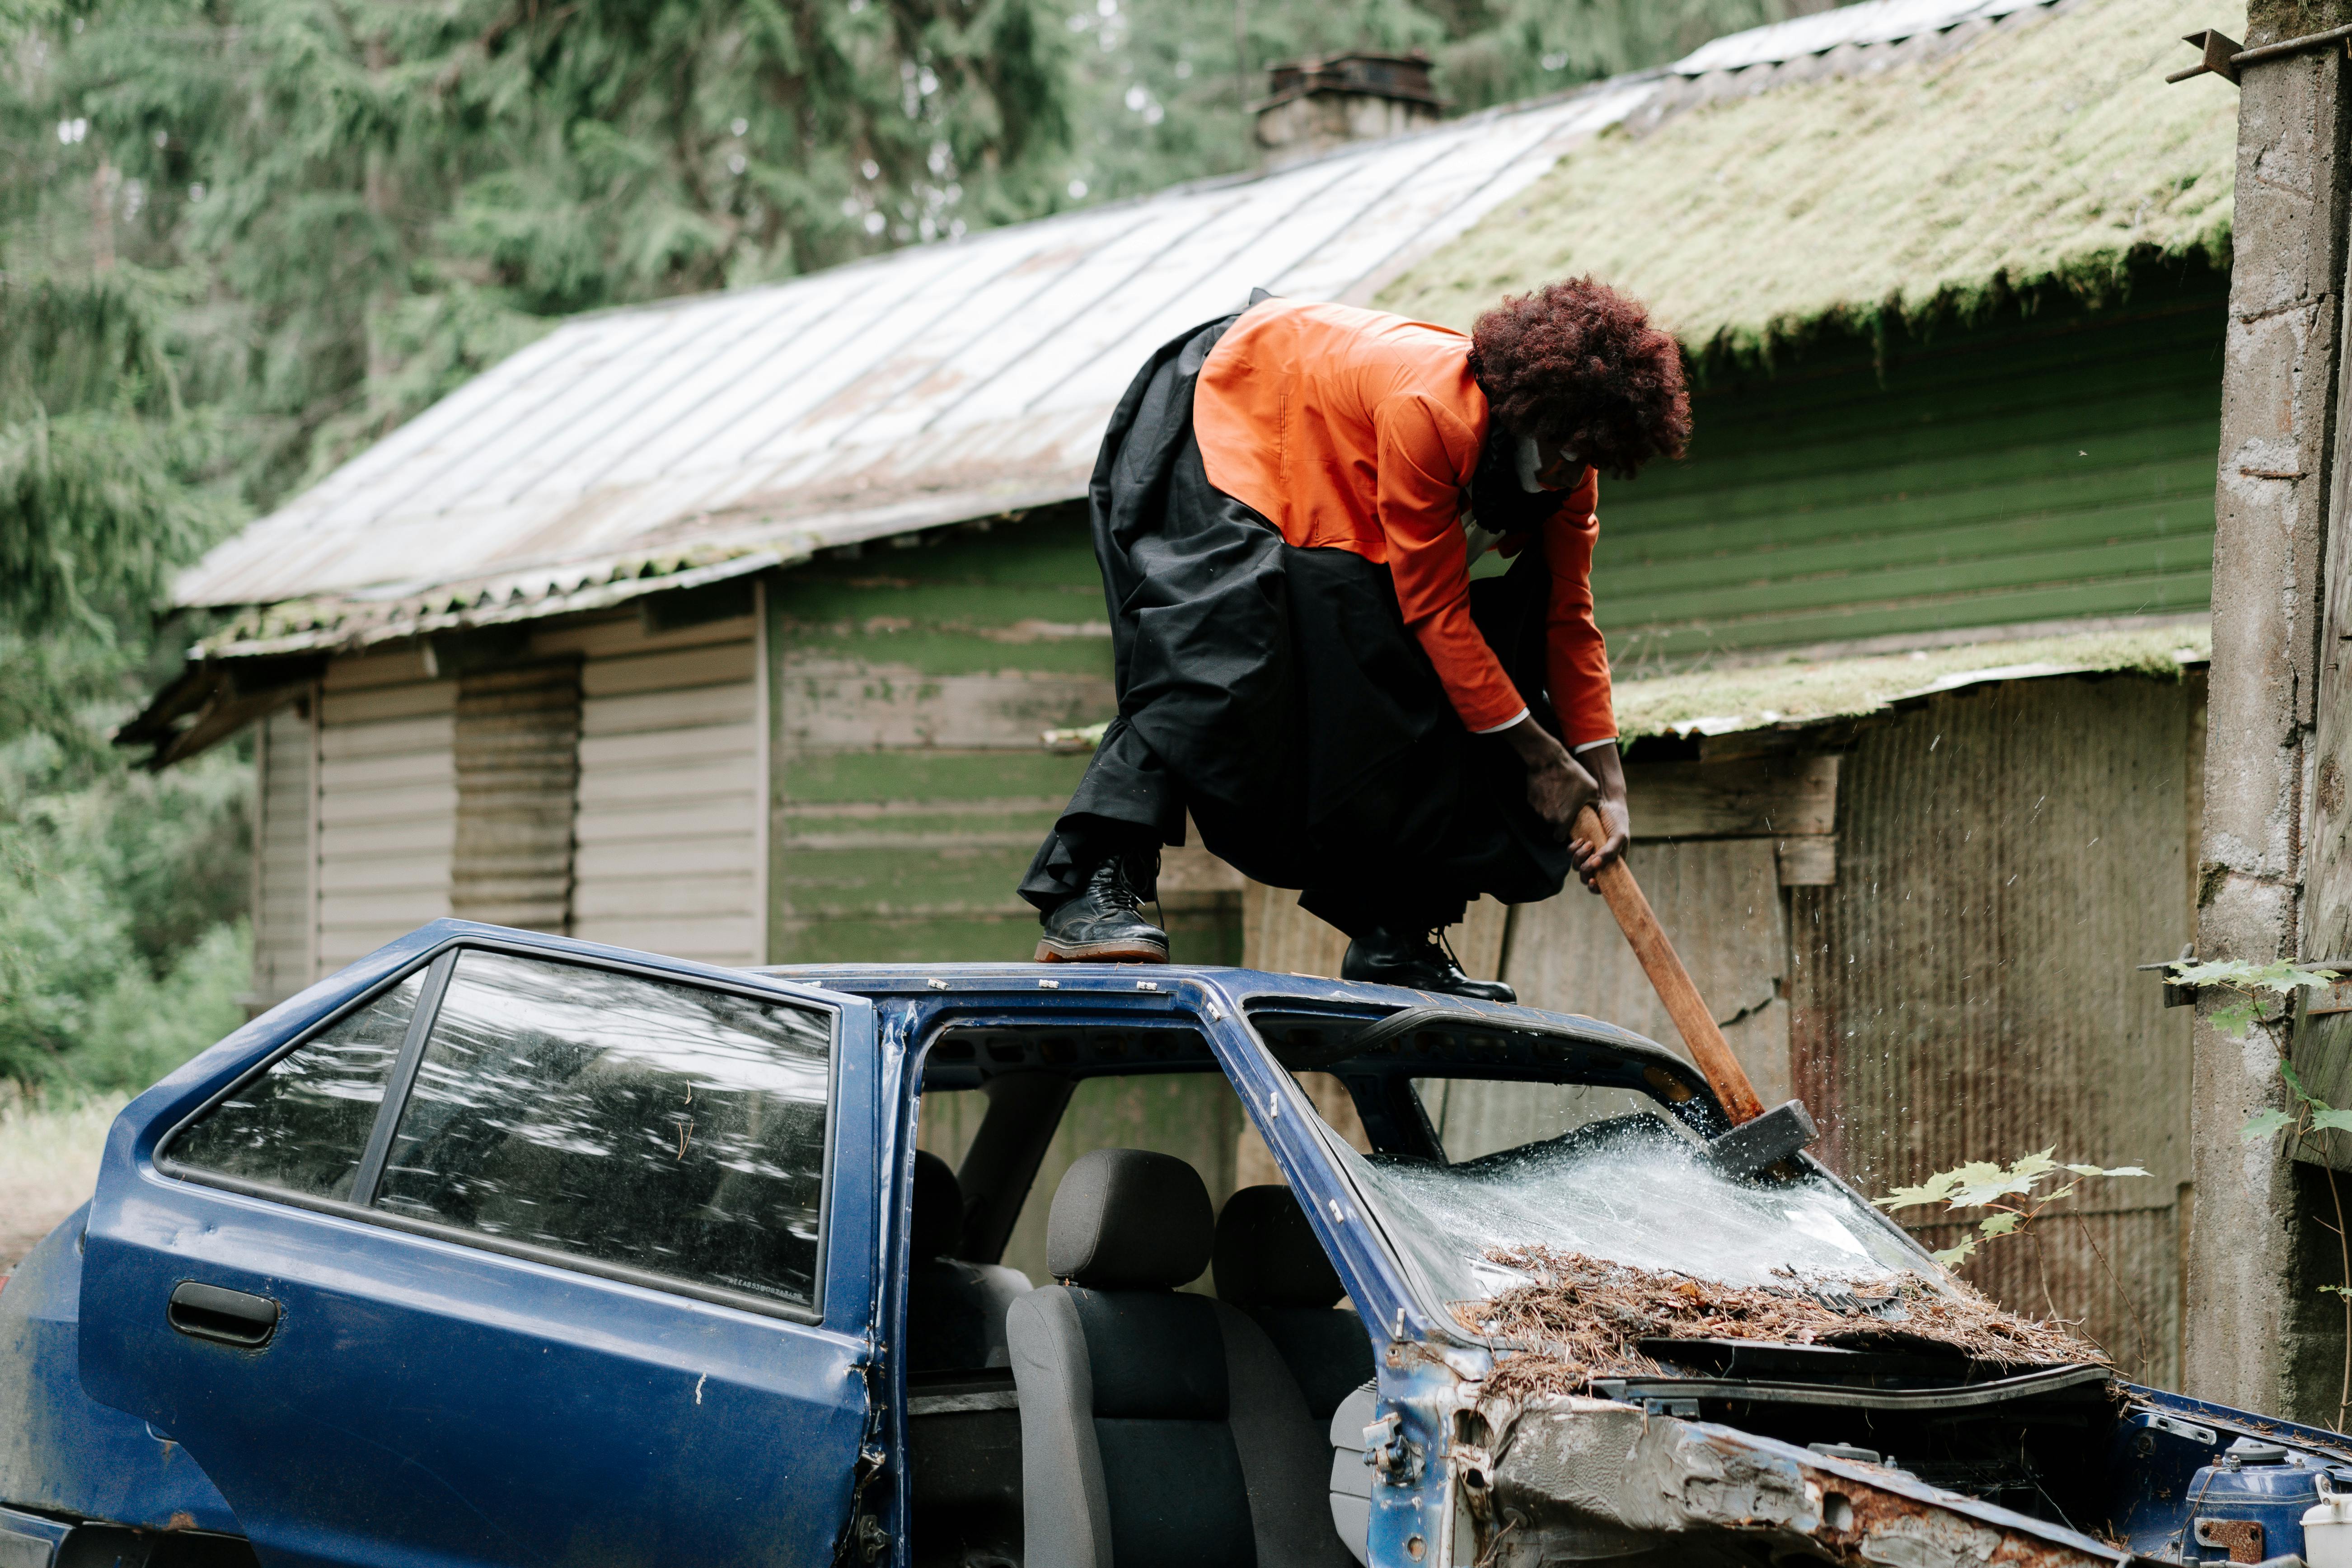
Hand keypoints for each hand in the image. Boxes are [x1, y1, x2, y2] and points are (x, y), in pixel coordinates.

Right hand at [1499, 716, 1597, 841]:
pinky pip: (1537, 805)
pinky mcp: (1530, 800)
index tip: (1566, 826)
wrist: (1549, 761)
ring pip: (1543, 815)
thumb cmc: (1573, 775)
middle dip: (1557, 819)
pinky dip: (1542, 800)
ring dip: (1549, 809)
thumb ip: (1593, 804)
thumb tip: (1595, 809)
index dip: (1563, 833)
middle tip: (1564, 806)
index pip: (1559, 838)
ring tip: (1557, 795)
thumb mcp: (1591, 789)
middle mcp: (1548, 817)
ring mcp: (1537, 809)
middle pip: (1551, 825)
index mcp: (1563, 819)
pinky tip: (1549, 789)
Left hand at [1568, 739, 1630, 891]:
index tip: (1592, 881)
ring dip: (1580, 857)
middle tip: (1590, 859)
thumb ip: (1611, 851)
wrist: (1606, 801)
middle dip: (1585, 871)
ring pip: (1576, 865)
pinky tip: (1581, 838)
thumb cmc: (1617, 820)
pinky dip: (1574, 848)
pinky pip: (1570, 852)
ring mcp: (1587, 852)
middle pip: (1585, 877)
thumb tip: (1596, 865)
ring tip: (1588, 843)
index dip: (1595, 888)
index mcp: (1612, 864)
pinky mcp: (1577, 843)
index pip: (1602, 885)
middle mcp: (1598, 861)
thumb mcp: (1620, 836)